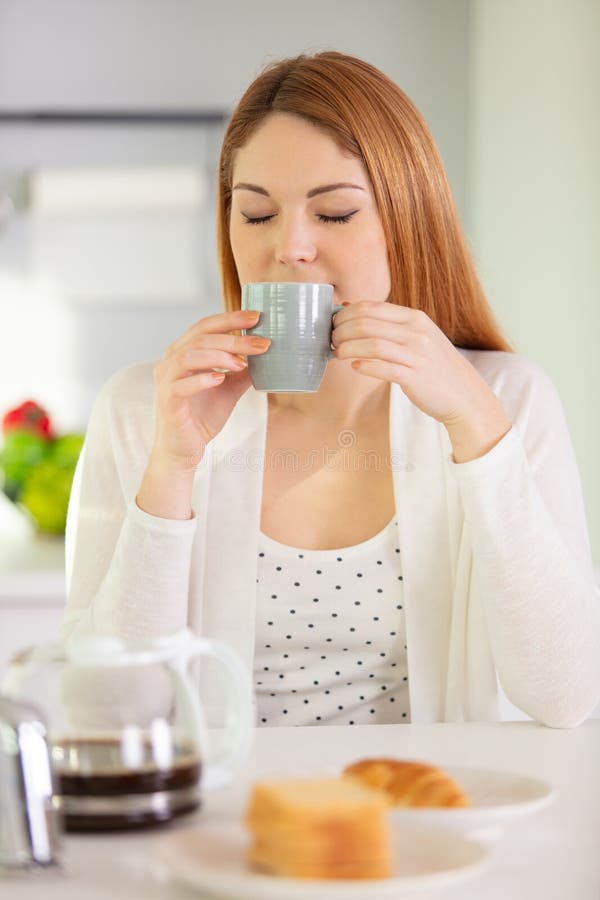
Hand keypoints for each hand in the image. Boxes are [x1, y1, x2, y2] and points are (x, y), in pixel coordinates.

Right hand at [150, 309, 270, 470]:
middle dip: (234, 338)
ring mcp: (166, 380)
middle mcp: (170, 361)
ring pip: (189, 356)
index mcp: (183, 352)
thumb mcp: (229, 389)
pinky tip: (221, 379)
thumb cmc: (201, 417)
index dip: (230, 318)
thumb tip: (265, 354)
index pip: (205, 326)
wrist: (184, 450)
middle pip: (200, 337)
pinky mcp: (167, 401)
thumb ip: (242, 371)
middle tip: (261, 343)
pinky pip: (182, 385)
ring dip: (219, 356)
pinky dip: (202, 379)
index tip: (256, 317)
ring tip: (242, 363)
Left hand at [332, 301, 510, 459]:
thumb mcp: (417, 336)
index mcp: (414, 318)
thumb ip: (388, 323)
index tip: (333, 325)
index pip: (371, 307)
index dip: (345, 315)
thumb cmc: (433, 366)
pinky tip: (354, 367)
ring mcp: (417, 354)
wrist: (464, 394)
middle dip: (341, 331)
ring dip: (347, 348)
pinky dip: (364, 366)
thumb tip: (350, 307)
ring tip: (338, 354)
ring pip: (371, 344)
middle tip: (331, 341)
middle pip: (366, 323)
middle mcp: (416, 332)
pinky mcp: (414, 377)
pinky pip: (382, 368)